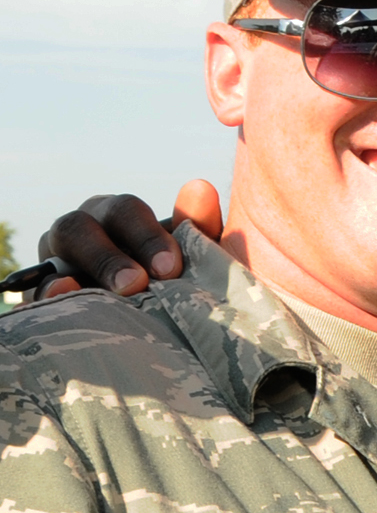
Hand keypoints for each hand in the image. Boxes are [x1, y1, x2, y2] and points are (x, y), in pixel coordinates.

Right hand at [20, 180, 223, 298]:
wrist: (162, 324)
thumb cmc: (180, 284)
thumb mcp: (195, 260)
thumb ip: (200, 230)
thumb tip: (200, 187)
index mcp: (120, 217)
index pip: (125, 211)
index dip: (146, 236)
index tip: (170, 268)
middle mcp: (84, 229)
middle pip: (80, 226)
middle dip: (109, 256)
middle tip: (137, 284)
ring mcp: (57, 258)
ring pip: (57, 249)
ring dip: (84, 270)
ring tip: (111, 294)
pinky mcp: (45, 291)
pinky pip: (40, 288)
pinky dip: (51, 291)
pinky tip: (67, 296)